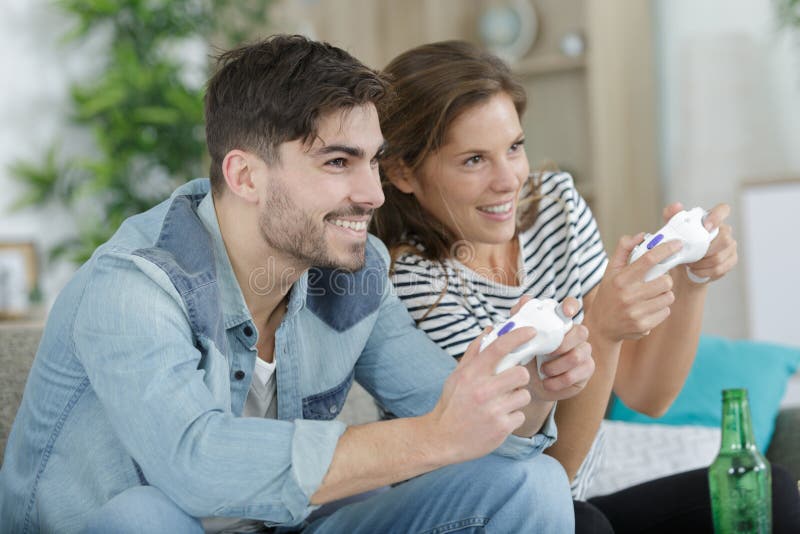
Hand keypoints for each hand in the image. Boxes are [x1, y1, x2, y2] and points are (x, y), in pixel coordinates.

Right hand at [426, 325, 535, 462]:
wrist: (442, 438)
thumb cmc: (452, 404)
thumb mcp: (457, 376)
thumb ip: (474, 353)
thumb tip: (490, 331)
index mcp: (471, 373)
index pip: (499, 348)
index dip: (518, 336)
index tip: (531, 331)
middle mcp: (483, 390)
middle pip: (521, 373)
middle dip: (519, 377)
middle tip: (510, 383)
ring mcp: (494, 410)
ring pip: (524, 395)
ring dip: (516, 399)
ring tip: (501, 404)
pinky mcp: (502, 428)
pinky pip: (520, 415)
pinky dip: (512, 417)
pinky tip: (498, 419)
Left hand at [509, 296, 594, 400]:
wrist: (529, 386)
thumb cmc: (525, 359)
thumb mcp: (518, 341)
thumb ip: (520, 320)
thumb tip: (525, 300)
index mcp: (558, 323)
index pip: (571, 306)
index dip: (571, 306)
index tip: (566, 312)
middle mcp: (574, 335)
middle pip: (581, 331)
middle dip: (562, 345)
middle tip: (546, 354)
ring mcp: (583, 352)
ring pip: (578, 355)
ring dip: (556, 366)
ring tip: (543, 371)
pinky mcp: (586, 370)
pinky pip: (577, 374)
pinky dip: (559, 381)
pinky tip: (548, 383)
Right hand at [588, 234, 678, 340]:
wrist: (601, 325)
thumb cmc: (609, 294)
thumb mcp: (611, 270)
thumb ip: (624, 249)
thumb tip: (641, 235)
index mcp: (621, 279)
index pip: (648, 259)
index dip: (666, 249)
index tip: (677, 244)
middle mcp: (628, 296)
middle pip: (665, 281)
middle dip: (665, 280)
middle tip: (656, 281)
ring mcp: (636, 312)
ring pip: (668, 297)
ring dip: (663, 294)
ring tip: (650, 296)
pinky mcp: (644, 326)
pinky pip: (666, 312)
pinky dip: (661, 309)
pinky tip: (648, 309)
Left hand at [663, 202, 737, 283]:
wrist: (682, 267)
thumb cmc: (679, 244)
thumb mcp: (672, 229)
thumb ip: (671, 215)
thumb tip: (677, 206)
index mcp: (711, 220)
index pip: (723, 210)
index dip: (718, 217)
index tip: (706, 228)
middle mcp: (724, 231)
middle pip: (724, 239)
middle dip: (705, 250)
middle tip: (690, 255)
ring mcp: (730, 246)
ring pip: (720, 256)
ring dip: (701, 263)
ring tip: (690, 264)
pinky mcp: (730, 260)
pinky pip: (720, 268)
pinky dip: (704, 272)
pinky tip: (696, 271)